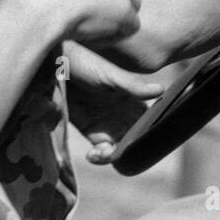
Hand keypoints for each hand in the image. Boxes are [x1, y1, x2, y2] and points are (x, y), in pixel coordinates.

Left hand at [60, 40, 162, 163]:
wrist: (57, 64)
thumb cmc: (87, 62)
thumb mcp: (111, 75)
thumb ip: (133, 86)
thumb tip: (161, 90)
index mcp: (133, 100)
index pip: (147, 123)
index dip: (147, 138)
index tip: (141, 147)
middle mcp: (122, 114)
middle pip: (133, 140)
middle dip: (128, 153)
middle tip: (117, 153)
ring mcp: (105, 122)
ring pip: (116, 148)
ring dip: (112, 156)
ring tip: (102, 154)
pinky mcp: (88, 128)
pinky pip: (99, 149)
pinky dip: (98, 156)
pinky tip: (93, 154)